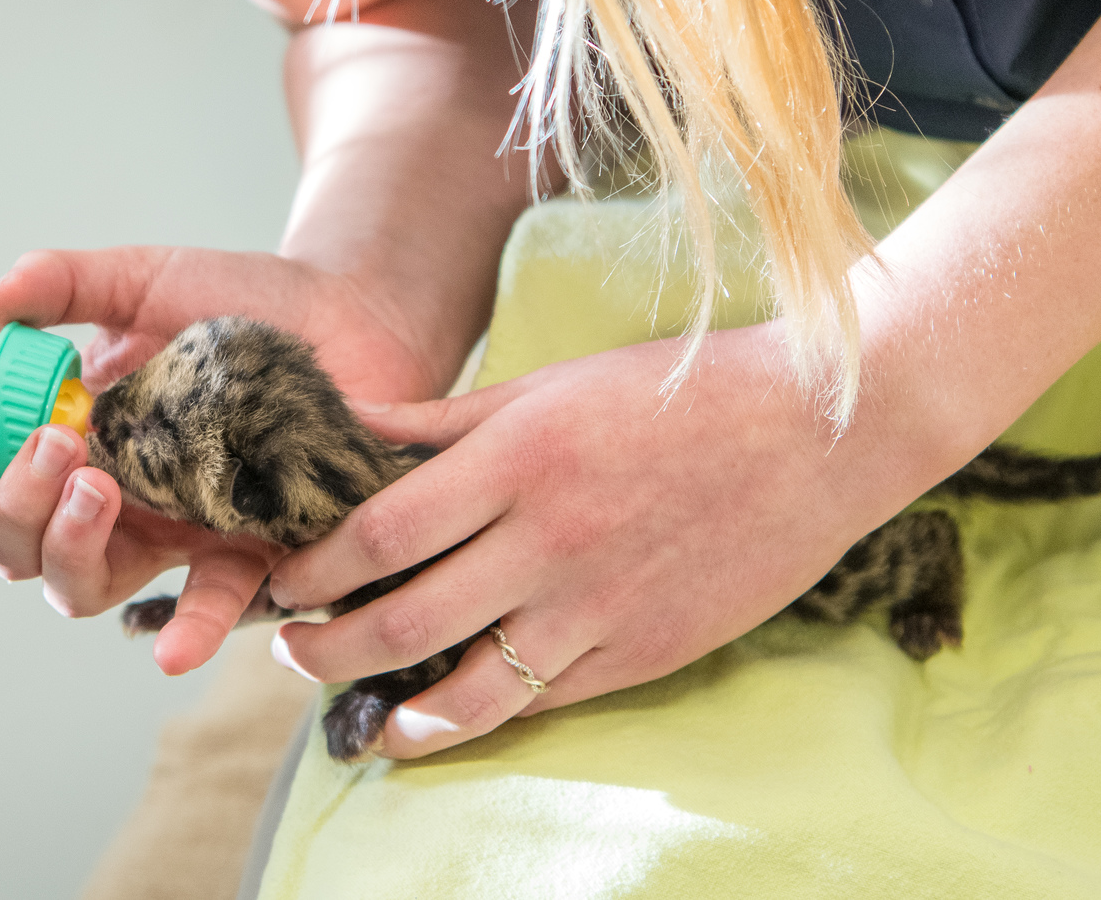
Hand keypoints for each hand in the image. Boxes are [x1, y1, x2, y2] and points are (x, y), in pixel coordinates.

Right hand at [0, 245, 447, 672]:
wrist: (353, 309)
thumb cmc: (245, 300)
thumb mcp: (144, 279)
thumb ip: (66, 284)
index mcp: (71, 441)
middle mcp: (110, 499)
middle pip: (21, 552)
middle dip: (13, 512)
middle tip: (54, 447)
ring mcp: (173, 531)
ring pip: (87, 586)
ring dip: (71, 551)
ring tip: (97, 487)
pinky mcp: (250, 547)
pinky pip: (212, 603)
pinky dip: (190, 630)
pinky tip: (172, 647)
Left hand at [262, 323, 956, 757]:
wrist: (818, 431)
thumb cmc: (678, 391)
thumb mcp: (551, 383)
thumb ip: (443, 420)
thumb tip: (346, 426)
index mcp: (519, 459)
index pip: (380, 531)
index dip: (312, 567)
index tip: (281, 579)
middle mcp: (550, 540)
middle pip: (401, 620)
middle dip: (324, 649)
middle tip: (291, 652)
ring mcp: (599, 606)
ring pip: (466, 690)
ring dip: (392, 710)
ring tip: (359, 712)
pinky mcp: (643, 653)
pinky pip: (540, 702)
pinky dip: (479, 716)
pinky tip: (444, 713)